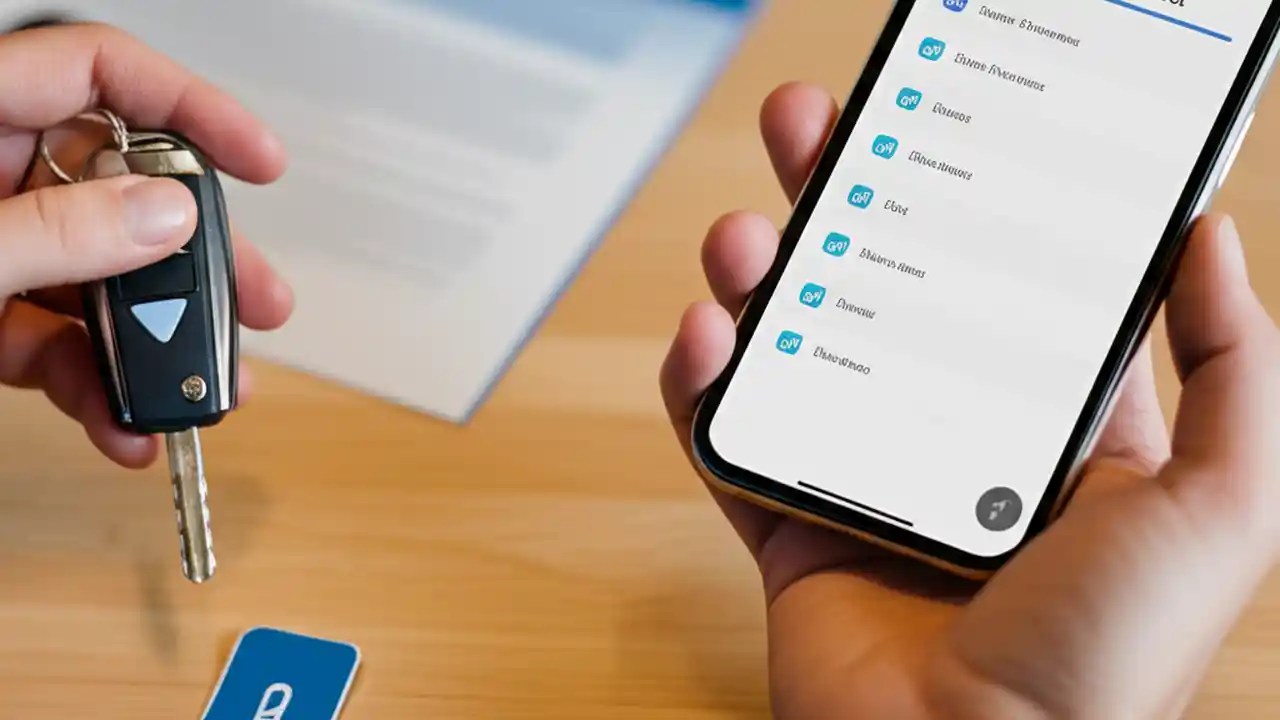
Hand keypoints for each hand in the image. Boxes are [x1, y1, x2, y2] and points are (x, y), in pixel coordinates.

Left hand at [0, 23, 292, 467]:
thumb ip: (53, 233)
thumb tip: (165, 219)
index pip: (97, 71)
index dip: (190, 105)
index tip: (261, 163)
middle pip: (121, 190)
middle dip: (195, 259)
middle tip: (258, 299)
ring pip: (99, 280)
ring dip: (157, 344)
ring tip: (201, 395)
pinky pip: (53, 342)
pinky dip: (94, 389)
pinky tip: (123, 427)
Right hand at [661, 82, 1279, 718]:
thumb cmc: (1106, 661)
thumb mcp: (1217, 504)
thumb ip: (1230, 370)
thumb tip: (1209, 243)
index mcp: (1049, 430)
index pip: (997, 284)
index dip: (964, 202)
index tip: (934, 129)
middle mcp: (950, 445)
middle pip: (881, 296)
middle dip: (841, 206)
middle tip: (810, 131)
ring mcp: (863, 484)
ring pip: (794, 354)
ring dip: (760, 282)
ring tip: (746, 235)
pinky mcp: (790, 530)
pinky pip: (730, 443)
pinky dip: (704, 387)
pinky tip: (707, 337)